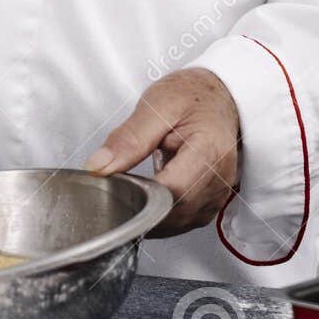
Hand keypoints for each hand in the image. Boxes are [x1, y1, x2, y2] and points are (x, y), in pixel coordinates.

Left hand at [85, 68, 240, 235]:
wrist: (217, 96)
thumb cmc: (192, 96)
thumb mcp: (156, 105)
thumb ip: (128, 138)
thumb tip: (99, 167)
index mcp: (209, 150)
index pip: (173, 190)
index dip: (140, 195)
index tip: (114, 184)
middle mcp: (220, 177)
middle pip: (174, 211)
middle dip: (141, 206)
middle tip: (116, 186)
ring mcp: (218, 192)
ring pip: (178, 222)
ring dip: (150, 214)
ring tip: (132, 188)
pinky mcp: (210, 201)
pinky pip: (183, 220)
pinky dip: (161, 214)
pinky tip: (148, 197)